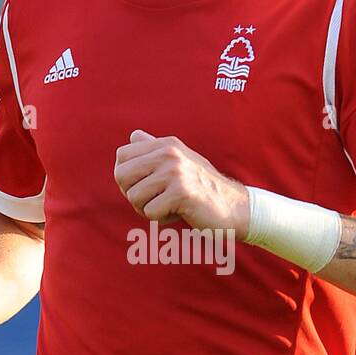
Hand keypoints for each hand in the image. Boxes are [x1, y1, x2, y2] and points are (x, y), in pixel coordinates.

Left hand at [114, 129, 249, 235]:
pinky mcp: (181, 192)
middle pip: (121, 175)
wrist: (234, 207)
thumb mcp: (180, 162)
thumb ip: (155, 149)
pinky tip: (180, 213)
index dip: (127, 177)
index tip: (146, 186)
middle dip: (133, 194)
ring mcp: (175, 171)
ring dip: (148, 209)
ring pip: (134, 197)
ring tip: (170, 206)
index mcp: (166, 144)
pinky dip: (161, 219)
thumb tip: (133, 136)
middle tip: (155, 199)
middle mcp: (169, 152)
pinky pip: (149, 212)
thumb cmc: (202, 188)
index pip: (121, 155)